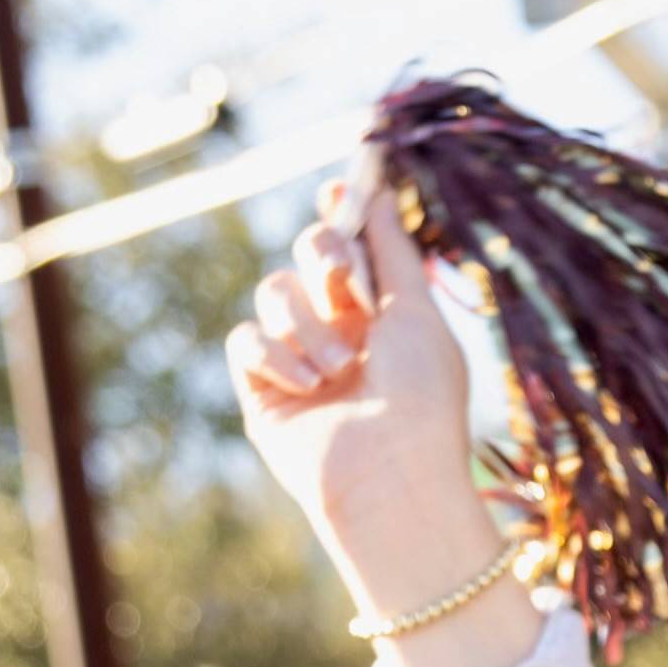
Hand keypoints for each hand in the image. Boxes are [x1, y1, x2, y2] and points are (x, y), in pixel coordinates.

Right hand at [227, 162, 515, 652]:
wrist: (391, 478)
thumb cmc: (421, 400)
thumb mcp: (416, 312)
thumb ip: (392, 249)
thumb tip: (374, 188)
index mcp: (381, 312)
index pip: (349, 244)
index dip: (341, 212)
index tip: (342, 188)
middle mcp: (338, 330)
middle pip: (306, 252)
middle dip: (324, 256)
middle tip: (346, 284)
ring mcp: (296, 358)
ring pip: (274, 293)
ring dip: (308, 324)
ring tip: (340, 369)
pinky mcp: (260, 389)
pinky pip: (245, 339)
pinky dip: (275, 356)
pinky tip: (307, 386)